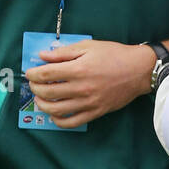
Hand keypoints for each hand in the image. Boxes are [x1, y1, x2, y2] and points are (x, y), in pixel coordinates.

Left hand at [25, 40, 154, 127]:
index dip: (33, 74)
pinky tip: (54, 115)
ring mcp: (88, 102)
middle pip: (48, 93)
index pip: (46, 74)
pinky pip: (73, 122)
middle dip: (35, 89)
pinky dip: (59, 121)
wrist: (139, 70)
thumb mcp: (88, 46)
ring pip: (57, 110)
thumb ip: (63, 52)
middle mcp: (81, 88)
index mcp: (78, 69)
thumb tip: (43, 56)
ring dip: (43, 105)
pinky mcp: (96, 112)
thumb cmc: (114, 55)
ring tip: (40, 100)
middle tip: (34, 85)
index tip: (30, 73)